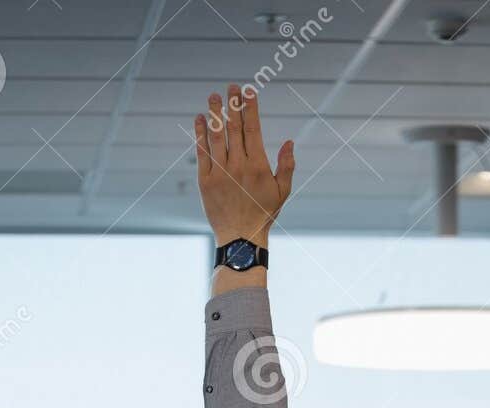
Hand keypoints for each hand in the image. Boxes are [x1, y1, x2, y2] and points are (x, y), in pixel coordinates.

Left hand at [195, 85, 293, 246]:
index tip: (247, 91)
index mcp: (258, 167)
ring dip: (214, 114)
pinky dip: (200, 134)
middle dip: (233, 104)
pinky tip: (199, 119)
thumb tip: (289, 142)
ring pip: (216, 136)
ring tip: (213, 96)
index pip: (253, 129)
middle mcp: (239, 166)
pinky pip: (202, 153)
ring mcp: (220, 173)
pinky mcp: (206, 182)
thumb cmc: (263, 215)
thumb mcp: (282, 193)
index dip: (250, 108)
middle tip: (230, 86)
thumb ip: (287, 166)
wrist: (240, 239)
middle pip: (234, 128)